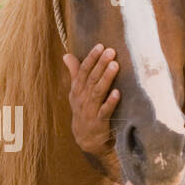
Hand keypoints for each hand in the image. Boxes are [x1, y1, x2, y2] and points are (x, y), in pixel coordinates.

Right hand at [62, 44, 119, 159]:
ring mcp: (90, 111)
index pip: (83, 71)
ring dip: (106, 78)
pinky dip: (110, 102)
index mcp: (77, 90)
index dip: (91, 58)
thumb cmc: (83, 110)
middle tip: (110, 51)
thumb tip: (66, 55)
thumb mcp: (76, 92)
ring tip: (115, 65)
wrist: (85, 139)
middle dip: (100, 64)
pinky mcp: (99, 123)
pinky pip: (104, 111)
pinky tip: (117, 92)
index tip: (100, 46)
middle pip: (91, 79)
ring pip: (97, 92)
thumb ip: (74, 73)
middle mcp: (82, 99)